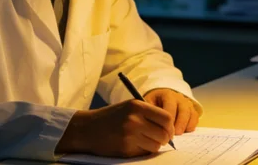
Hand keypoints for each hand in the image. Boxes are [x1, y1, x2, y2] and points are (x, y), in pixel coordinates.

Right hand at [56, 99, 174, 156]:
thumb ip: (148, 114)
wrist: (87, 128)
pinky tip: (132, 144)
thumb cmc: (110, 117)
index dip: (170, 127)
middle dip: (164, 139)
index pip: (166, 118)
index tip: (168, 130)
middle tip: (158, 138)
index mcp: (136, 106)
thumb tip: (170, 129)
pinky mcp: (126, 149)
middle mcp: (134, 119)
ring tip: (142, 140)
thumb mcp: (128, 107)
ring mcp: (129, 135)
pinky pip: (144, 152)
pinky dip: (142, 150)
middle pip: (164, 134)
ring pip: (156, 146)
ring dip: (153, 145)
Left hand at [144, 88, 198, 134]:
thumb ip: (150, 111)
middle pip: (183, 111)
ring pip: (191, 115)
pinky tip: (183, 132)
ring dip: (184, 127)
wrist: (160, 98)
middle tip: (172, 135)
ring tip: (177, 134)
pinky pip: (195, 119)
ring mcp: (187, 104)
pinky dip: (190, 126)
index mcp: (168, 94)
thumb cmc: (153, 102)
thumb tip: (151, 124)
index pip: (170, 107)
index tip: (163, 130)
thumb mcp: (148, 104)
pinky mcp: (192, 111)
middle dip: (178, 125)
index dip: (168, 121)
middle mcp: (180, 98)